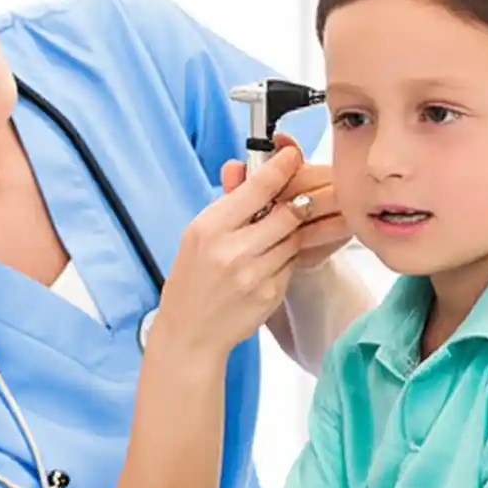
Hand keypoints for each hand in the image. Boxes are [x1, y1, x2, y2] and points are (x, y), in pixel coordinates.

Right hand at [150, 146, 307, 358]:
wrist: (190, 332)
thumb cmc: (191, 280)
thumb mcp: (197, 235)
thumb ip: (228, 204)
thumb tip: (246, 168)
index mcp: (210, 229)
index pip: (258, 188)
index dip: (281, 167)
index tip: (292, 156)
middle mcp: (233, 251)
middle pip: (288, 212)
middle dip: (296, 203)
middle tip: (296, 198)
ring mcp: (255, 275)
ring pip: (294, 238)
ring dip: (292, 232)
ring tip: (273, 237)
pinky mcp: (271, 294)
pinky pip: (292, 264)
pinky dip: (287, 258)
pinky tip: (268, 264)